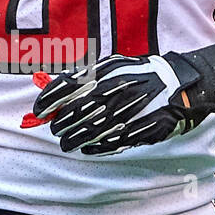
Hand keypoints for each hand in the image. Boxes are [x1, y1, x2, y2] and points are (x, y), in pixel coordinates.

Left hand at [28, 53, 203, 154]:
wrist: (176, 85)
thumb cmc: (139, 74)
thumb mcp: (112, 66)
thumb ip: (86, 76)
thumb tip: (57, 86)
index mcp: (105, 74)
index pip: (67, 87)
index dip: (49, 100)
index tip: (38, 110)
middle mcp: (112, 94)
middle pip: (75, 113)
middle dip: (60, 123)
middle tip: (54, 128)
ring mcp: (124, 114)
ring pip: (89, 132)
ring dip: (73, 139)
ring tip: (66, 143)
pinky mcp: (136, 131)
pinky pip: (108, 143)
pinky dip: (94, 148)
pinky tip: (87, 148)